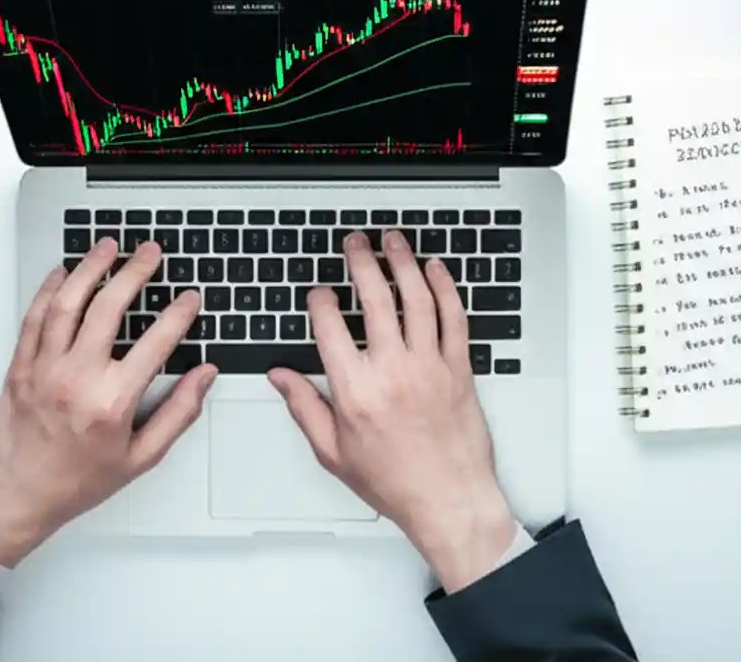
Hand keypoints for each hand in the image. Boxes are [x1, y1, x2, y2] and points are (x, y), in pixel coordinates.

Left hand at [0, 238, 216, 566]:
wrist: (16, 496)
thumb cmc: (76, 482)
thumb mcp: (141, 458)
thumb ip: (178, 413)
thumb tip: (203, 378)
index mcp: (112, 403)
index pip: (156, 343)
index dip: (178, 315)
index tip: (190, 299)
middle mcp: (76, 379)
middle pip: (108, 308)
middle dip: (134, 273)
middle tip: (150, 253)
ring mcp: (44, 369)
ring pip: (67, 303)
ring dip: (90, 269)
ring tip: (108, 247)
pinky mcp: (20, 367)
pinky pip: (35, 317)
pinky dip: (50, 290)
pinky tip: (64, 273)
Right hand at [268, 230, 515, 591]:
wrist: (448, 500)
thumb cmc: (395, 482)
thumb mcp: (333, 451)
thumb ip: (304, 407)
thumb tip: (281, 377)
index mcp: (356, 391)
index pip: (331, 326)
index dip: (322, 301)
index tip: (320, 292)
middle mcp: (393, 372)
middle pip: (375, 299)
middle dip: (362, 262)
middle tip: (355, 242)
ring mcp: (429, 367)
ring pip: (417, 299)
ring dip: (403, 263)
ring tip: (393, 241)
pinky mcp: (459, 369)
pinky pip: (454, 318)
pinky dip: (445, 288)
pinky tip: (435, 271)